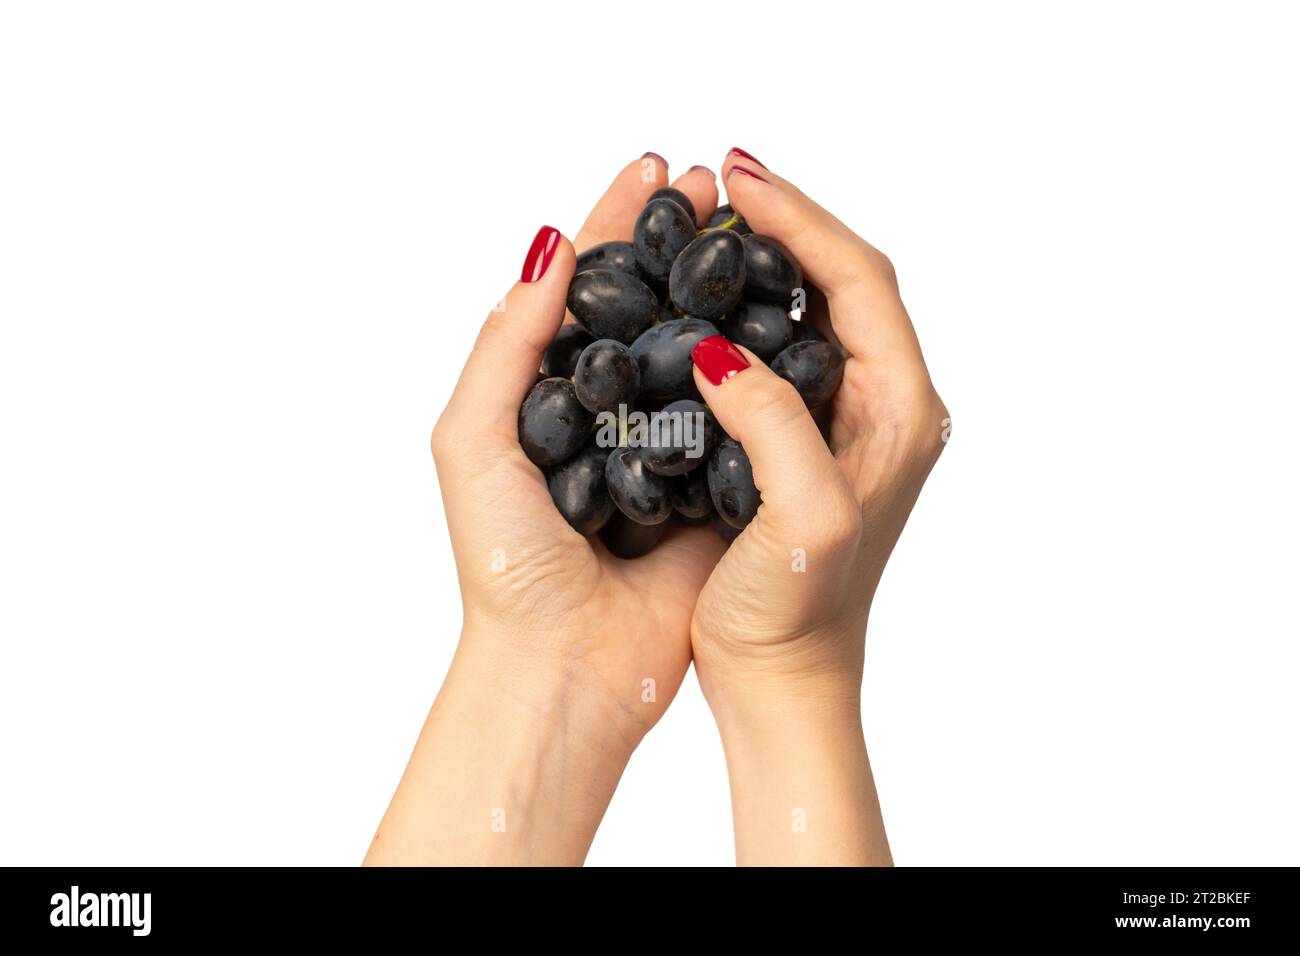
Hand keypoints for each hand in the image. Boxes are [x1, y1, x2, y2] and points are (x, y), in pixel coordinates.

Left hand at [366, 156, 725, 864]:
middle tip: (713, 184)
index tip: (649, 170)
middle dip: (677, 241)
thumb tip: (547, 249)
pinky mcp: (711, 485)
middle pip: (646, 306)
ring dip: (724, 286)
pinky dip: (760, 361)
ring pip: (699, 347)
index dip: (613, 226)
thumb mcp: (472, 441)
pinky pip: (740, 412)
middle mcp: (607, 414)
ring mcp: (663, 447)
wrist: (567, 665)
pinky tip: (785, 313)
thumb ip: (505, 346)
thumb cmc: (507, 563)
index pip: (581, 291)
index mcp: (545, 397)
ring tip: (756, 229)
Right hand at [688, 150, 948, 864]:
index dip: (802, 220)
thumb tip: (717, 350)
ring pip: (816, 310)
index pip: (859, 282)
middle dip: (788, 223)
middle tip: (726, 181)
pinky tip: (707, 298)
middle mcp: (886, 408)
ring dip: (770, 260)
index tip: (740, 182)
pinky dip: (750, 309)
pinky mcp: (810, 443)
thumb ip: (774, 423)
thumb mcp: (800, 519)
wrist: (785, 685)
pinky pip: (787, 350)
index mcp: (900, 413)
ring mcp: (850, 424)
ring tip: (716, 219)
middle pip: (845, 282)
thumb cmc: (797, 618)